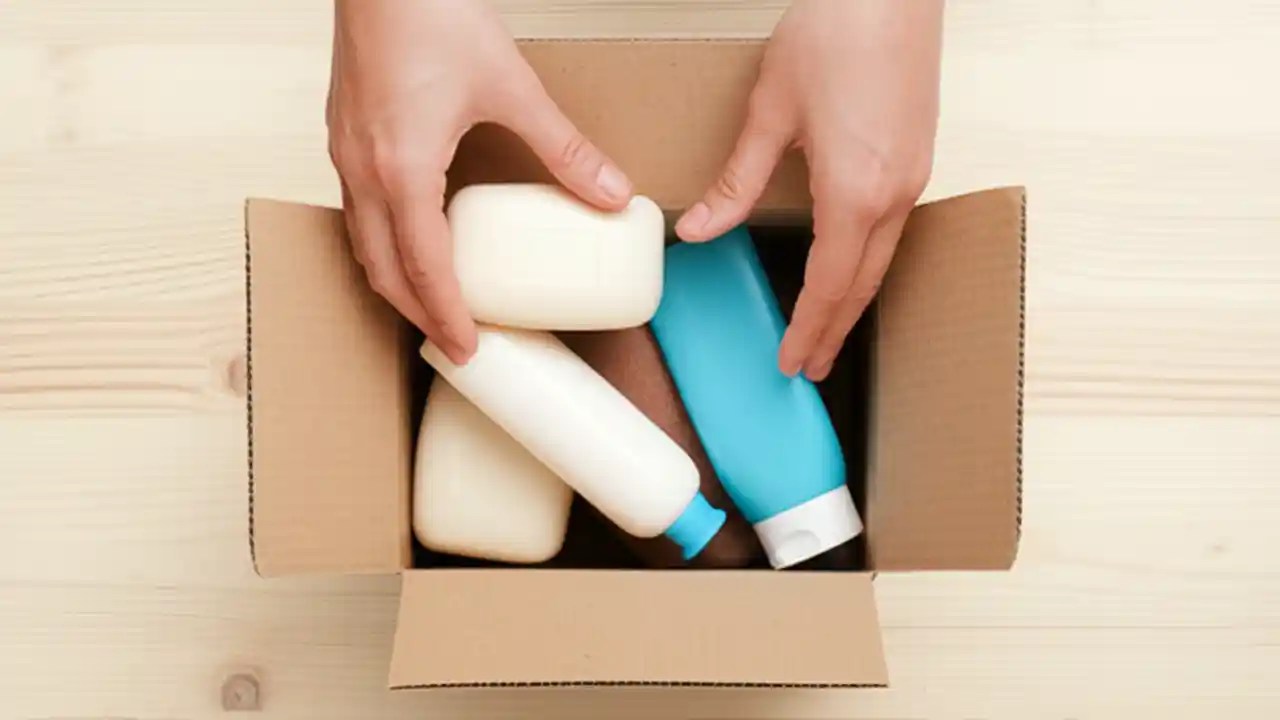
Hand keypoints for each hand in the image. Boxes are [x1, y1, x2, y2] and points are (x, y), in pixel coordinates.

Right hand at [327, 0, 632, 362]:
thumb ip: (563, 147)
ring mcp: (345, 154)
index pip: (423, 270)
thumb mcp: (510, 87)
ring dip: (397, 282)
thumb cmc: (432, 15)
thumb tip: (610, 192)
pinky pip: (357, 211)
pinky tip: (414, 238)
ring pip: (363, 244)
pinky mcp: (344, 135)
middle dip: (419, 314)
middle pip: (383, 271)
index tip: (469, 350)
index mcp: (401, 170)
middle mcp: (363, 171)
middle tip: (456, 343)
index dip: (448, 317)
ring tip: (434, 305)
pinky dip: (384, 244)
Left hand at [676, 0, 943, 380]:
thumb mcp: (770, 111)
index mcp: (855, 192)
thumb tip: (700, 229)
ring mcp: (912, 177)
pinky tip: (849, 269)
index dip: (807, 329)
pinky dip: (866, 265)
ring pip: (881, 261)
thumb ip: (737, 179)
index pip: (829, 286)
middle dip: (833, 332)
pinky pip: (891, 231)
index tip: (790, 362)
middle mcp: (893, 194)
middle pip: (861, 285)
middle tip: (809, 368)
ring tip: (826, 332)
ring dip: (851, 302)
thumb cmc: (838, 32)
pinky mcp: (917, 158)